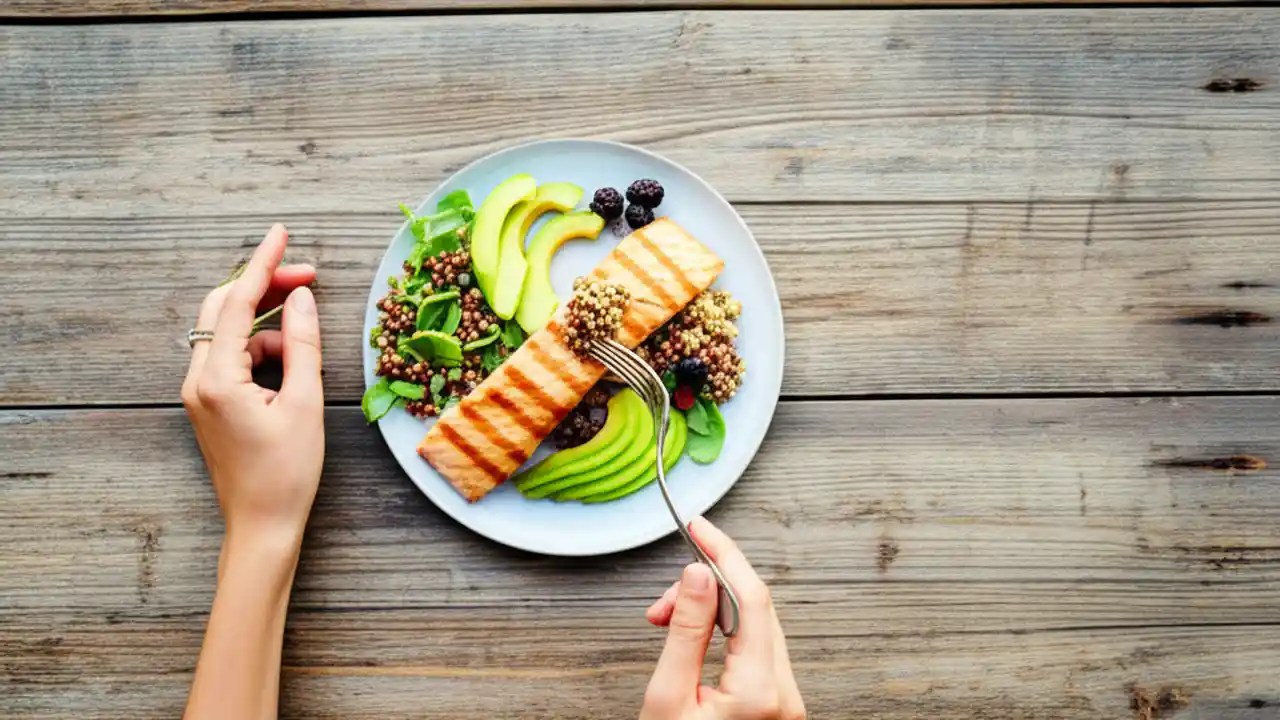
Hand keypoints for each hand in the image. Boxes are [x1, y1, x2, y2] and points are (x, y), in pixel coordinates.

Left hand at [181, 224, 323, 550]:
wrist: (262, 526)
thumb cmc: (286, 473)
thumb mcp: (305, 403)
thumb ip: (303, 345)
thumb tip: (302, 298)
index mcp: (216, 380)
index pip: (237, 304)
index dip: (262, 265)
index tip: (281, 234)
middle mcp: (197, 381)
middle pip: (225, 311)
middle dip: (265, 288)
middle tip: (308, 278)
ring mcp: (200, 393)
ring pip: (232, 335)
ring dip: (270, 326)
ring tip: (309, 347)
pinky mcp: (211, 404)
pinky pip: (234, 359)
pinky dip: (264, 352)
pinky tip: (293, 368)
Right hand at [640, 518, 804, 719]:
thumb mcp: (667, 698)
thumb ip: (684, 632)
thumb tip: (698, 574)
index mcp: (761, 692)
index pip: (751, 597)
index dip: (725, 553)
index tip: (700, 528)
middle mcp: (786, 696)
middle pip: (755, 609)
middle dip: (706, 590)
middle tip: (659, 605)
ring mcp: (787, 704)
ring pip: (757, 628)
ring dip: (712, 613)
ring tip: (665, 625)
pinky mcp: (779, 708)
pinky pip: (757, 652)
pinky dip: (724, 636)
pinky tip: (693, 642)